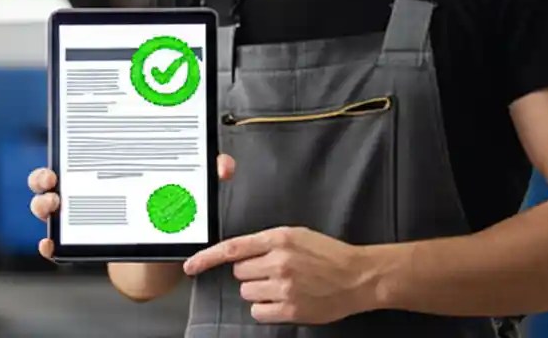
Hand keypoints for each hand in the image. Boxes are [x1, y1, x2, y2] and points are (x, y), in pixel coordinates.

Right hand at [28, 155, 236, 260]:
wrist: (161, 242)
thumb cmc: (166, 203)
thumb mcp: (183, 186)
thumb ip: (204, 173)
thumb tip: (222, 167)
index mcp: (102, 167)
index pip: (74, 153)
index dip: (63, 147)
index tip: (64, 145)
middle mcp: (82, 190)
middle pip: (48, 179)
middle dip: (42, 177)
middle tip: (53, 179)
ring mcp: (78, 217)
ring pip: (46, 208)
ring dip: (42, 205)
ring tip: (54, 206)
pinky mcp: (81, 243)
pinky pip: (57, 246)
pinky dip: (49, 246)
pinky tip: (51, 245)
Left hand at [182, 226, 377, 324]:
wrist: (357, 276)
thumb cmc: (328, 254)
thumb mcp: (296, 235)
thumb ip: (267, 242)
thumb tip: (240, 253)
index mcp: (278, 238)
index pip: (232, 248)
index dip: (206, 258)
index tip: (190, 266)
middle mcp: (279, 262)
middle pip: (239, 272)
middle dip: (251, 273)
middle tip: (273, 271)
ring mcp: (284, 287)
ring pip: (247, 292)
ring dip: (259, 291)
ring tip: (283, 285)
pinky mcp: (291, 309)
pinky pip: (259, 312)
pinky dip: (267, 308)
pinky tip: (284, 300)